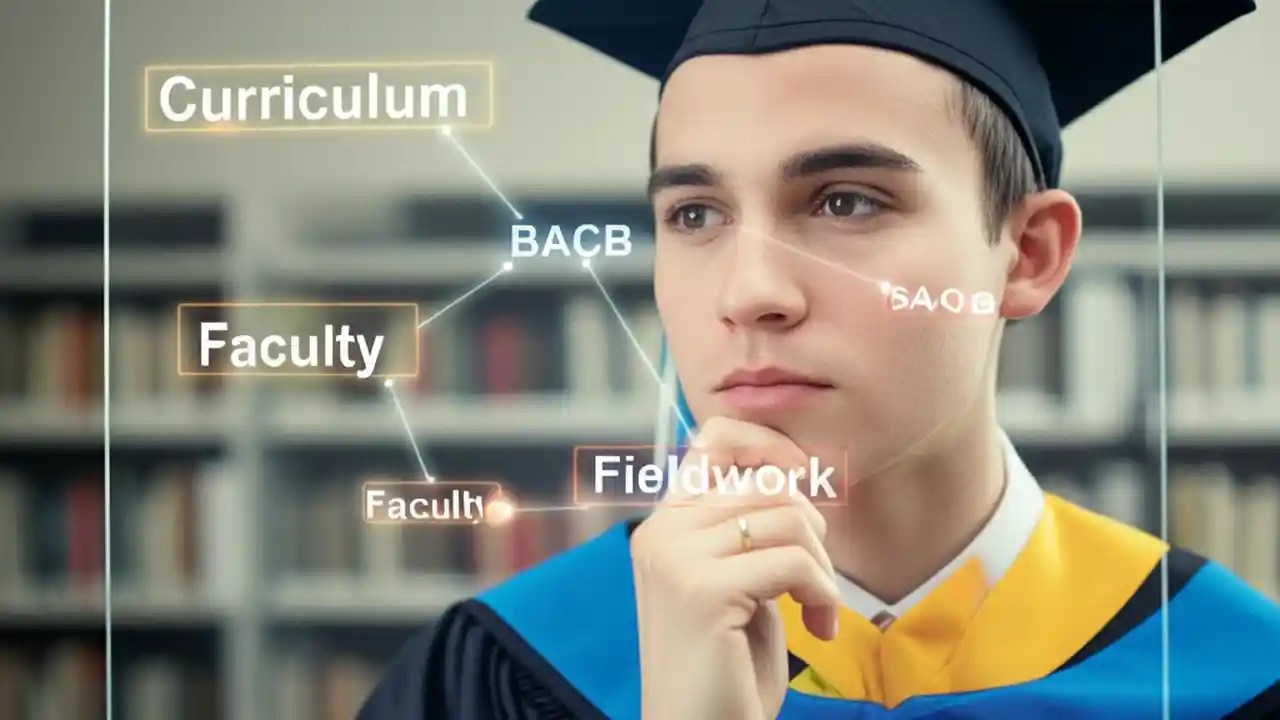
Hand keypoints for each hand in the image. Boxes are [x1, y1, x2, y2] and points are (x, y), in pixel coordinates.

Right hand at [630, 416, 839, 719]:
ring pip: (787, 517)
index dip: (768, 444)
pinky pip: (795, 563)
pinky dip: (823, 595)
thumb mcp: (736, 585)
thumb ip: (747, 531)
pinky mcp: (702, 591)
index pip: (713, 438)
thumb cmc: (726, 673)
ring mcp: (676, 559)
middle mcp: (660, 533)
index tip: (806, 482)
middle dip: (812, 530)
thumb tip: (792, 474)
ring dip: (821, 566)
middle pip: (768, 482)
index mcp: (662, 527)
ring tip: (819, 610)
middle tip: (817, 584)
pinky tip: (818, 631)